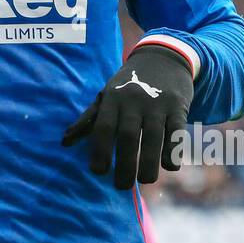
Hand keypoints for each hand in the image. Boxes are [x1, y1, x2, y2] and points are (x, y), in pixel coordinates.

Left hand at [62, 43, 194, 188]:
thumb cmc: (129, 82)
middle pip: (128, 136)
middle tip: (122, 186)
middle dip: (125, 165)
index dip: (100, 151)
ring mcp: (157, 103)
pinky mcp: (178, 106)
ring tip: (146, 180)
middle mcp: (133, 100)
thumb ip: (88, 119)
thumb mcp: (107, 94)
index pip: (103, 127)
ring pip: (153, 137)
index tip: (98, 171)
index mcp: (112, 98)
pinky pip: (176, 132)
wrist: (163, 56)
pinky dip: (173, 150)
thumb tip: (65, 142)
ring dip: (149, 163)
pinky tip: (169, 166)